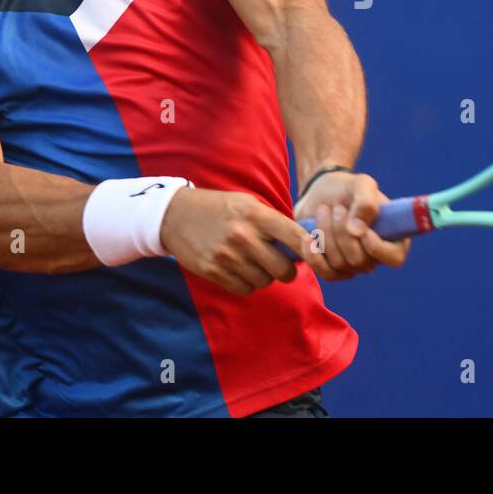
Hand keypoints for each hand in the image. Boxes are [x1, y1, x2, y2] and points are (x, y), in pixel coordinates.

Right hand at [159, 185, 340, 294]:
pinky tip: (239, 269)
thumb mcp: (247, 204)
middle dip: (286, 271)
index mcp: (256, 216)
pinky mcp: (214, 272)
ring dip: (264, 277)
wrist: (175, 215)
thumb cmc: (219, 208)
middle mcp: (244, 237)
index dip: (312, 250)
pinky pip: (244, 289)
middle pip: (283, 270)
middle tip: (280, 265)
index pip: (296, 238)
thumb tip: (304, 243)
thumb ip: (274, 222)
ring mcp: (228, 256)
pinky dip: (246, 284)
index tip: (317, 256)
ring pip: (264, 282)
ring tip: (254, 263)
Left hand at [293, 170, 410, 280]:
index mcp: (393, 238)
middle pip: (359, 260)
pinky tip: (307, 237)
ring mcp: (353, 266)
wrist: (322, 192)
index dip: (376, 247)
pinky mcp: (332, 268)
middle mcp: (375, 257)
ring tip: (322, 211)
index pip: (394, 258)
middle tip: (336, 208)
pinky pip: (324, 273)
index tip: (362, 228)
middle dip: (342, 232)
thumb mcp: (362, 184)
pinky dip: (312, 255)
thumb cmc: (348, 188)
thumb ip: (366, 202)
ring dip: (326, 235)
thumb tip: (357, 232)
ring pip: (339, 264)